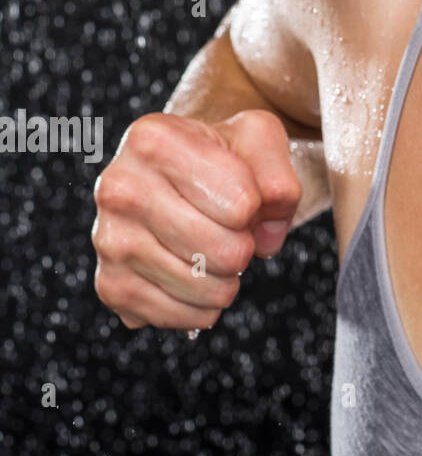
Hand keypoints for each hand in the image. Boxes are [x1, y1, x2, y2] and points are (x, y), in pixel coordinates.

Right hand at [92, 109, 301, 330]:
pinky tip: (194, 275)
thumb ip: (279, 179)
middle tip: (229, 228)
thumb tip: (265, 239)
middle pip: (226, 252)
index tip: (239, 190)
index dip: (257, 204)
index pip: (243, 204)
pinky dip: (203, 305)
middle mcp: (118, 188)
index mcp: (154, 140)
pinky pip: (182, 317)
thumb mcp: (260, 138)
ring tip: (212, 250)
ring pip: (207, 288)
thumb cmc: (220, 154)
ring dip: (226, 278)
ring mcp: (108, 240)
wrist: (175, 173)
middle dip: (244, 245)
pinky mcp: (110, 286)